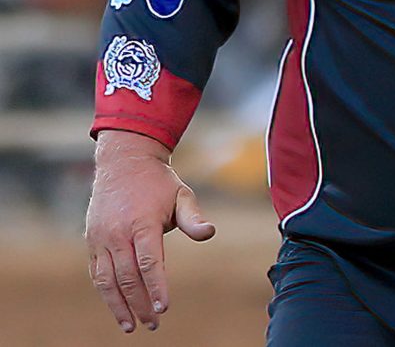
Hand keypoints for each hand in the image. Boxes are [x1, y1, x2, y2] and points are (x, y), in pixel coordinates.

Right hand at [86, 131, 215, 332]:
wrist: (124, 162)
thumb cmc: (158, 182)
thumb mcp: (181, 194)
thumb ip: (193, 218)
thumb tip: (209, 233)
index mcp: (142, 223)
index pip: (149, 262)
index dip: (156, 286)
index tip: (164, 308)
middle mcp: (117, 233)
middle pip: (128, 277)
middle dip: (140, 304)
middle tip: (153, 324)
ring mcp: (101, 238)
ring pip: (107, 281)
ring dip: (119, 306)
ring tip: (131, 326)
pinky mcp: (91, 241)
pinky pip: (97, 273)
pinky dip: (106, 293)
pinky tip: (117, 307)